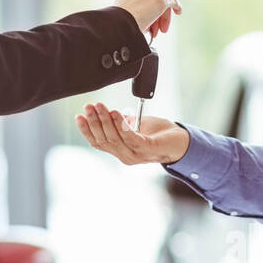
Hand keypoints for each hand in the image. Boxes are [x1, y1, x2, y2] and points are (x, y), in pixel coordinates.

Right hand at [76, 103, 190, 165]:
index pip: (98, 142)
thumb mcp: (135, 125)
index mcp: (120, 150)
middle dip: (94, 121)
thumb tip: (107, 112)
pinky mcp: (147, 150)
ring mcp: (136, 155)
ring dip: (105, 121)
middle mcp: (126, 155)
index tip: (79, 116)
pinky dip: (122, 126)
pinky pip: (131, 138)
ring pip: (115, 139)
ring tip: (101, 106)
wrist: (183, 141)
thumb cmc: (159, 134)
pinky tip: (117, 114)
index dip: (87, 130)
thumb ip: (121, 122)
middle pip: (104, 139)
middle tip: (90, 106)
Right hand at [113, 0, 181, 39]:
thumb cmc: (117, 24)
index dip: (145, 11)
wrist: (117, 24)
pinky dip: (176, 6)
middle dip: (154, 17)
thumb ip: (130, 12)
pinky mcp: (159, 0)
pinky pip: (171, 0)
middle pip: (151, 1)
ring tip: (159, 31)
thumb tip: (140, 23)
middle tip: (155, 31)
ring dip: (160, 18)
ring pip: (160, 3)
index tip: (146, 23)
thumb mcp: (121, 15)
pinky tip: (178, 11)